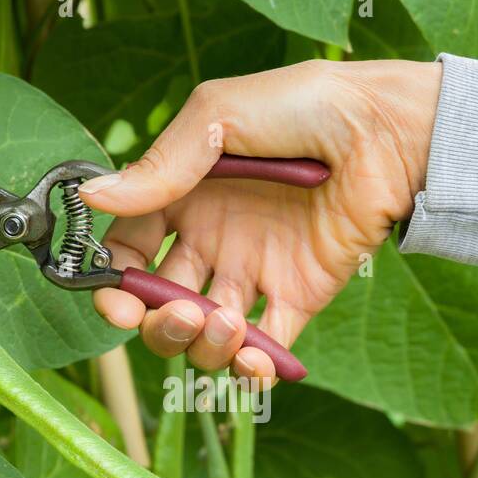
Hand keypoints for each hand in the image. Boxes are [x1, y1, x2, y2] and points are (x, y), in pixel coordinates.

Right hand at [78, 59, 442, 380]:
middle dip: (158, 325)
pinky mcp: (300, 296)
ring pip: (207, 336)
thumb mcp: (218, 119)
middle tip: (181, 312)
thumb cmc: (303, 107)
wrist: (385, 131)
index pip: (130, 254)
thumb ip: (159, 167)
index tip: (116, 300)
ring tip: (225, 322)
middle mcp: (214, 240)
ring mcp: (255, 272)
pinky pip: (266, 349)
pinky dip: (251, 370)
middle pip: (163, 306)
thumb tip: (92, 199)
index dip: (116, 284)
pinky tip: (250, 358)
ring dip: (202, 346)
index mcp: (186, 199)